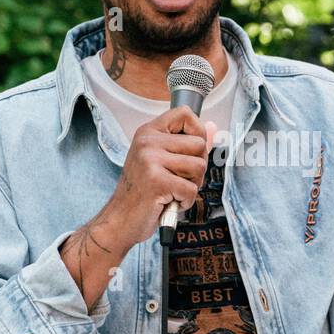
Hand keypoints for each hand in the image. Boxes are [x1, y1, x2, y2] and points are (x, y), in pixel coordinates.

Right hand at [102, 105, 217, 248]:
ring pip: (199, 166)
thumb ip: (187, 144)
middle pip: (199, 144)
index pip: (184, 114)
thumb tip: (213, 126)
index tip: (190, 150)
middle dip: (196, 167)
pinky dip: (185, 201)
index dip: (198, 131)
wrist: (120, 219)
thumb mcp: (162, 160)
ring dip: (192, 185)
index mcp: (148, 132)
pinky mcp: (156, 181)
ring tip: (173, 190)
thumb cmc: (143, 191)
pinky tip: (169, 202)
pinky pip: (191, 189)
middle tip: (177, 179)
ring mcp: (150, 160)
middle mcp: (148, 142)